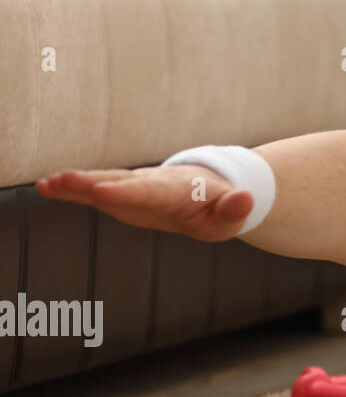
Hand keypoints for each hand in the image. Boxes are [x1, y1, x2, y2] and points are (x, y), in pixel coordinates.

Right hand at [35, 165, 254, 241]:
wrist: (210, 190)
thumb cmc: (219, 206)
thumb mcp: (232, 215)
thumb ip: (236, 209)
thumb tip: (245, 200)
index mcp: (176, 190)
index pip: (149, 192)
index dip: (127, 192)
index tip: (102, 191)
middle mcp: (150, 184)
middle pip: (119, 183)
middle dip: (91, 182)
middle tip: (62, 181)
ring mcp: (133, 187)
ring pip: (104, 182)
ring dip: (76, 184)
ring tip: (48, 183)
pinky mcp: (122, 194)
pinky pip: (96, 190)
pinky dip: (74, 189)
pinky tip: (48, 188)